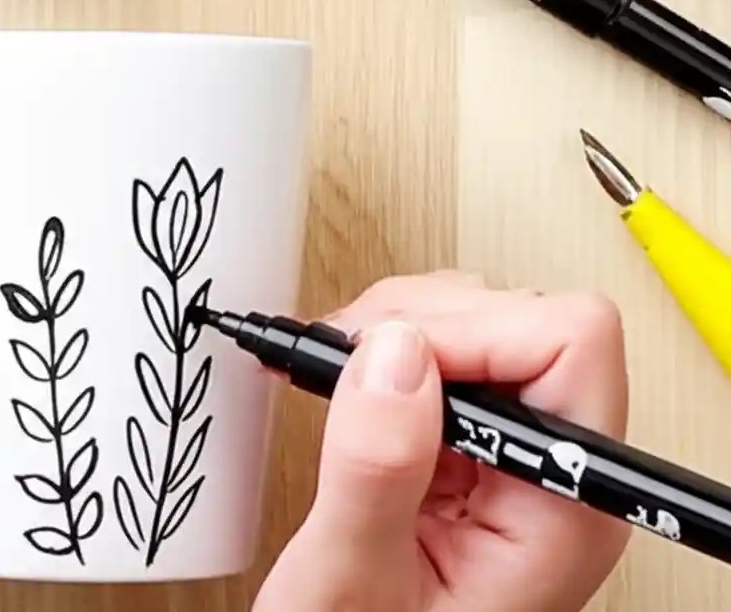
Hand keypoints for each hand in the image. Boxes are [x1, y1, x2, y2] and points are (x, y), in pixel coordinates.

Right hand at [254, 272, 630, 611]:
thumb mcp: (349, 582)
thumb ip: (377, 470)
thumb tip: (393, 351)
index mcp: (558, 511)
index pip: (568, 347)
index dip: (472, 330)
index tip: (381, 359)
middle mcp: (552, 475)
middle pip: (527, 321)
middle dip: (420, 322)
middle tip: (339, 360)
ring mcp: (513, 460)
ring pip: (487, 323)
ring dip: (398, 329)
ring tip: (335, 368)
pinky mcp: (471, 451)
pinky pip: (447, 358)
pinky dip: (383, 349)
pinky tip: (342, 380)